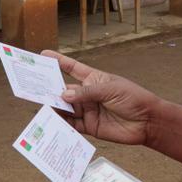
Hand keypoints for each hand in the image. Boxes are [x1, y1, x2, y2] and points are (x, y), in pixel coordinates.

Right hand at [43, 50, 161, 146]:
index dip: (58, 61)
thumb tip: (62, 96)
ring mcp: (87, 110)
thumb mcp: (110, 90)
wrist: (147, 121)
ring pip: (65, 108)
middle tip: (33, 88)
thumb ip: (86, 93)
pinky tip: (52, 122)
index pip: (72, 68)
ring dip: (54, 107)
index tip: (43, 55)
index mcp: (93, 79)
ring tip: (40, 106)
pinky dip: (62, 124)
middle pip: (64, 91)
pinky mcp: (89, 126)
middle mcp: (87, 94)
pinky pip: (71, 125)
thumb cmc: (133, 98)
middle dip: (50, 89)